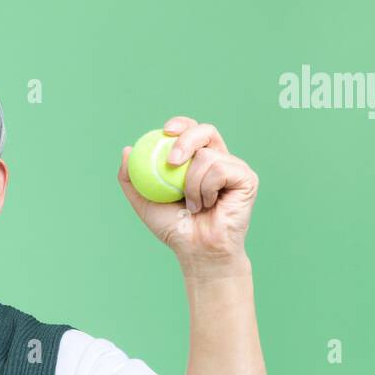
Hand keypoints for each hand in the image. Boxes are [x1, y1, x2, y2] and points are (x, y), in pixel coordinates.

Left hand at [117, 117, 258, 264]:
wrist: (195, 249)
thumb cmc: (174, 228)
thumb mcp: (144, 202)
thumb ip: (132, 178)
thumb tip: (127, 151)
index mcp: (197, 161)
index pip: (191, 131)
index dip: (181, 124)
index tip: (165, 131)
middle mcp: (219, 160)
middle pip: (206, 131)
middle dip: (186, 140)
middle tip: (170, 162)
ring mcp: (234, 168)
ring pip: (208, 156)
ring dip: (191, 183)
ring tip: (193, 205)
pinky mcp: (247, 178)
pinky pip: (220, 170)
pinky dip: (206, 189)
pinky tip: (209, 205)